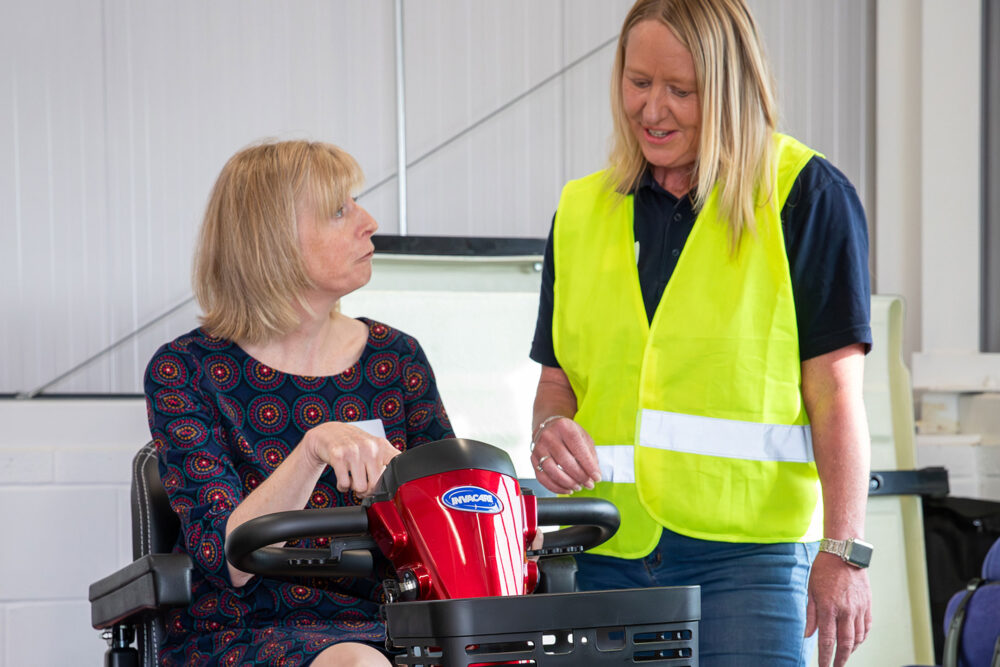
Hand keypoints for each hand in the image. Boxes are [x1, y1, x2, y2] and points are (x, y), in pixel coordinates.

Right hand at [304, 422, 399, 496]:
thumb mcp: (374, 447)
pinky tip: (343, 478)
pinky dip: (343, 486)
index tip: (387, 486)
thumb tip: (395, 486)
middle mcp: (369, 447)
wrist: (330, 432)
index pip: (396, 467)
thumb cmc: (355, 444)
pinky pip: (344, 484)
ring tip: (353, 479)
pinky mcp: (338, 457)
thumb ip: (386, 462)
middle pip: (377, 484)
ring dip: (355, 488)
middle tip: (364, 484)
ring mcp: (353, 451)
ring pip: (361, 487)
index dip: (393, 482)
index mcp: (382, 445)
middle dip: (369, 489)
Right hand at [531, 417, 600, 494]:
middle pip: (565, 461)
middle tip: (589, 484)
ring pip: (552, 471)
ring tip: (578, 487)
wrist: (548, 426)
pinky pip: (542, 477)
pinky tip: (566, 489)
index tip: (597, 477)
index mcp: (564, 427)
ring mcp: (538, 447)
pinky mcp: (532, 458)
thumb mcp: (582, 436)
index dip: (589, 466)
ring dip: (567, 483)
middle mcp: (548, 436)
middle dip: (580, 476)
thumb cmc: (567, 432)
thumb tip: (594, 474)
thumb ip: (590, 454)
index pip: (578, 449)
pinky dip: (555, 487)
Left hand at [804, 552, 871, 666]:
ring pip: (858, 638)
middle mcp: (845, 610)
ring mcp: (859, 608)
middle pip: (845, 644)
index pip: (827, 640)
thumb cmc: (823, 570)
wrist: (844, 553)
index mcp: (828, 607)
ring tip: (843, 655)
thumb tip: (807, 635)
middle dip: (840, 660)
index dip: (825, 658)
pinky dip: (861, 638)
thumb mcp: (810, 590)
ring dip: (851, 649)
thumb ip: (810, 614)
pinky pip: (866, 627)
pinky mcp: (867, 604)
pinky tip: (855, 641)